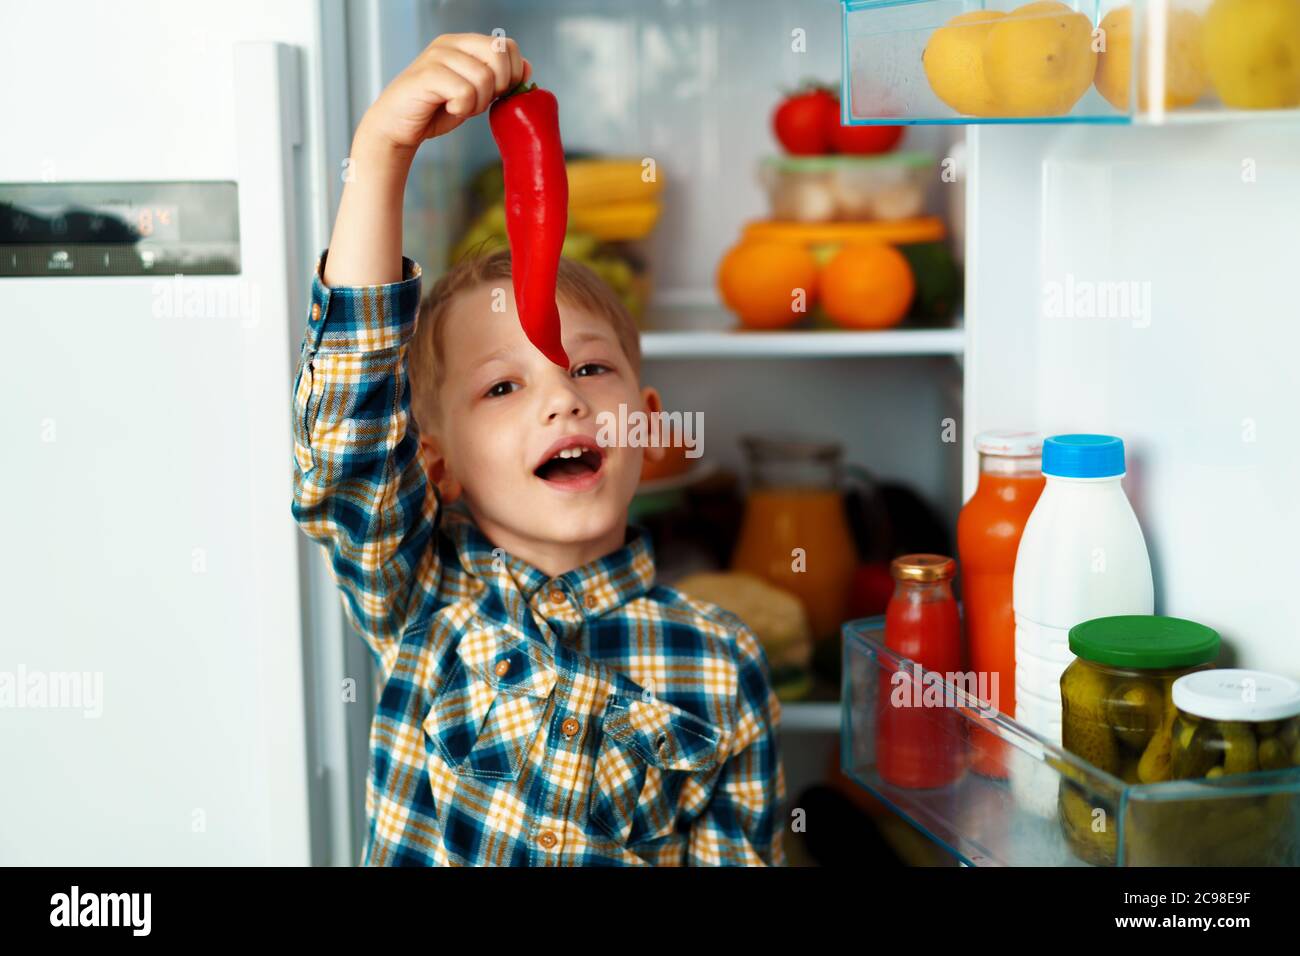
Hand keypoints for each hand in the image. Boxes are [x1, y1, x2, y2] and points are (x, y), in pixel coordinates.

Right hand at [357, 33, 530, 154]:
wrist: (398, 127)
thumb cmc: (438, 110)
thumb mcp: (476, 94)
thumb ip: (498, 79)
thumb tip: (528, 68)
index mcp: (464, 43)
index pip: (507, 46)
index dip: (513, 73)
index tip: (498, 93)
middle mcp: (451, 44)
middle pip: (499, 56)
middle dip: (498, 87)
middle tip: (478, 102)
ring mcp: (437, 56)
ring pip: (483, 77)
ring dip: (477, 103)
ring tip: (460, 107)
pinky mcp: (427, 75)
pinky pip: (464, 91)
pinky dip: (463, 108)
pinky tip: (450, 109)